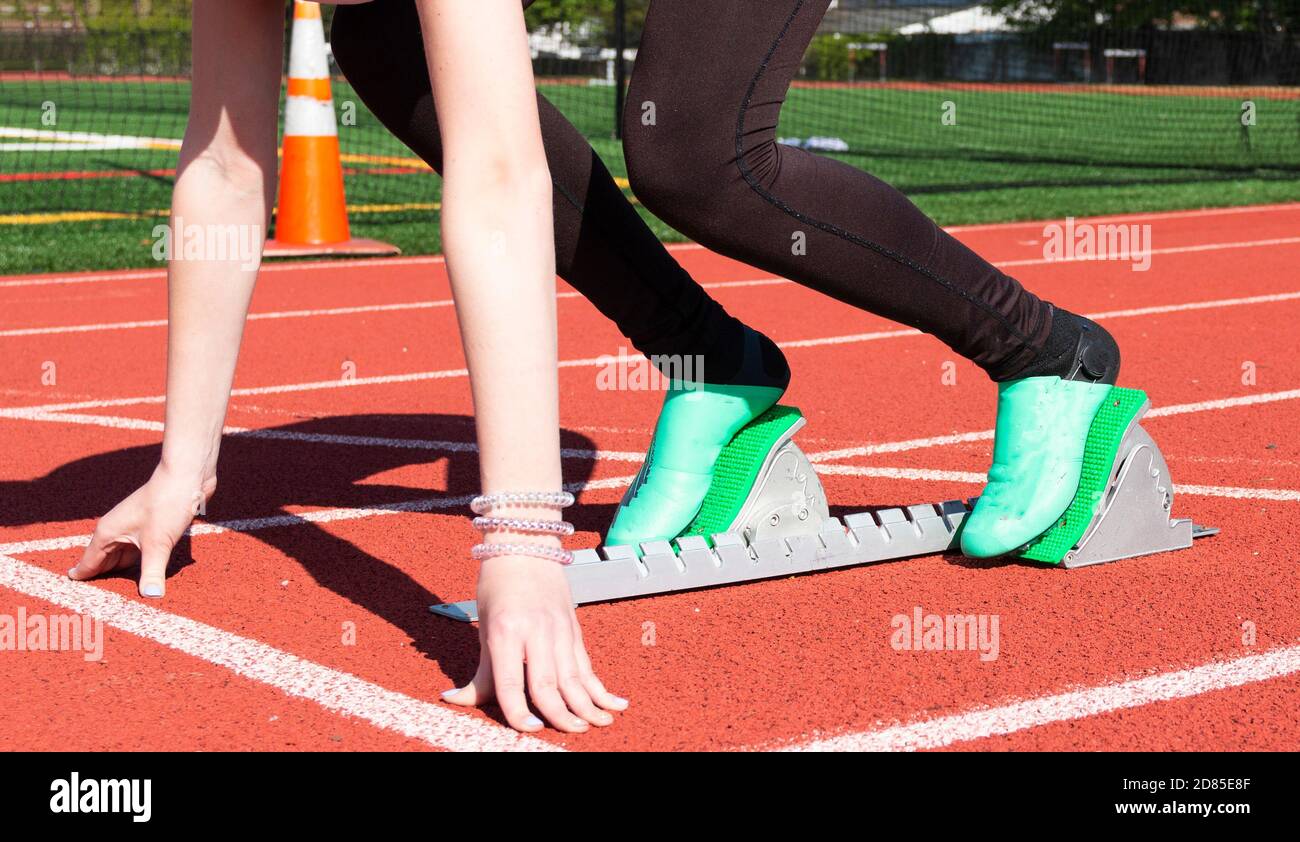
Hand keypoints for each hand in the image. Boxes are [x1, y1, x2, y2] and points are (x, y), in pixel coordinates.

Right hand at [69, 465, 214, 598]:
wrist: (188, 476)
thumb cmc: (167, 503)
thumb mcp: (158, 542)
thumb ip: (152, 571)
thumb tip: (152, 597)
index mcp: (108, 533)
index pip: (88, 563)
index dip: (80, 578)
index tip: (69, 593)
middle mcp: (117, 531)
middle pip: (105, 562)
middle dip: (102, 580)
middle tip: (96, 602)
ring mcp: (135, 528)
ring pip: (124, 557)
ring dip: (123, 573)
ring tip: (117, 594)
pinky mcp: (154, 527)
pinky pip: (142, 551)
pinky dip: (142, 564)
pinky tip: (147, 575)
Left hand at [441, 554, 627, 732]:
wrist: (525, 546)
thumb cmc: (498, 586)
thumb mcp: (484, 628)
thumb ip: (480, 673)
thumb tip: (456, 701)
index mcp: (505, 632)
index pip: (512, 681)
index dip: (519, 711)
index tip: (529, 731)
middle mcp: (535, 632)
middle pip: (549, 683)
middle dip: (561, 714)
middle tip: (572, 734)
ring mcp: (559, 630)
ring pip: (575, 676)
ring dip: (588, 704)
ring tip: (599, 725)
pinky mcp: (575, 630)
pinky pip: (587, 665)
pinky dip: (601, 687)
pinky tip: (616, 703)